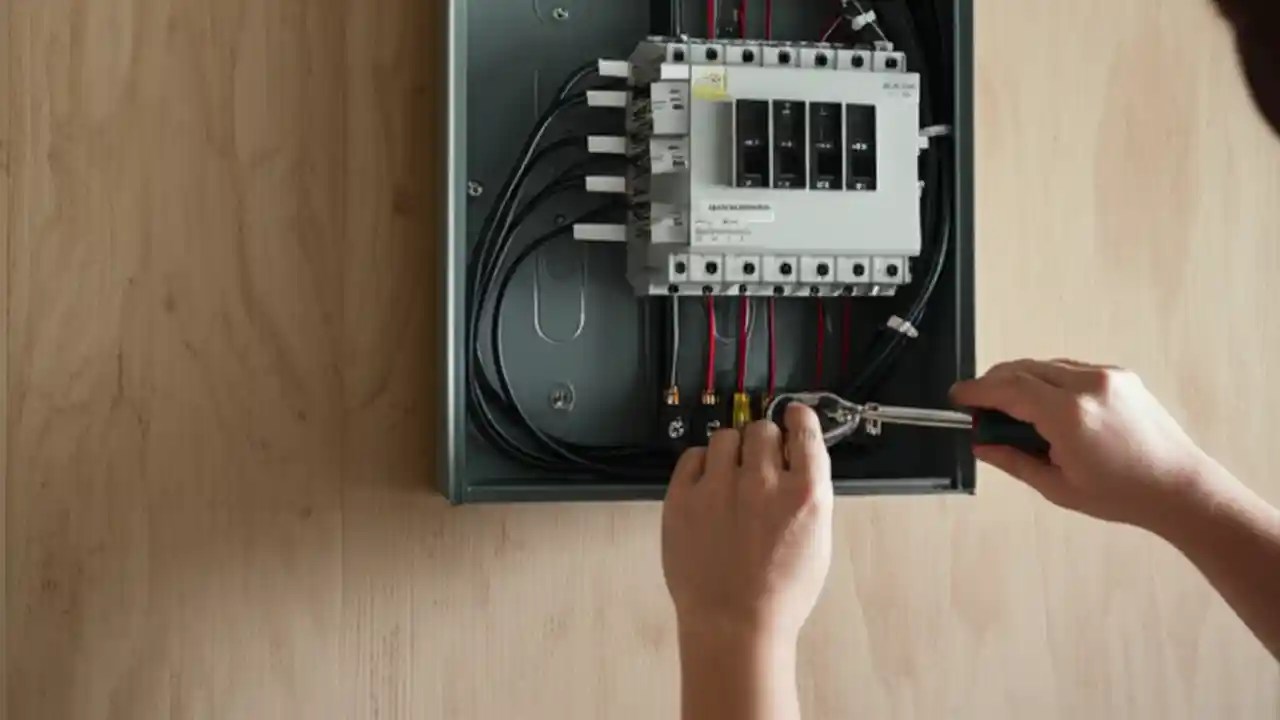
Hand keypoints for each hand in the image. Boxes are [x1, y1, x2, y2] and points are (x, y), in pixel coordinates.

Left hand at [662, 404, 833, 642]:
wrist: (734, 626)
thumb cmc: (780, 593)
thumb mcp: (817, 541)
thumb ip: (808, 494)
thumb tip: (797, 459)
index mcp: (805, 494)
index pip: (804, 430)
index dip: (798, 419)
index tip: (793, 416)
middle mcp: (762, 482)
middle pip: (762, 430)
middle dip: (763, 443)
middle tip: (758, 465)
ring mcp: (718, 488)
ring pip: (725, 437)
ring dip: (731, 451)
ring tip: (730, 478)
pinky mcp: (682, 498)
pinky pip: (692, 457)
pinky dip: (701, 465)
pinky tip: (707, 486)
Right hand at [951, 359, 1217, 530]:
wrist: (1180, 487)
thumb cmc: (1121, 495)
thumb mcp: (1057, 486)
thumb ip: (1012, 461)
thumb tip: (980, 445)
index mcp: (1069, 415)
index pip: (1008, 389)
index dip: (976, 391)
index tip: (956, 398)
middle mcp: (1088, 385)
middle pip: (1022, 368)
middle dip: (994, 384)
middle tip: (979, 409)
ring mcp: (1107, 376)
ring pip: (1045, 365)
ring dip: (1020, 381)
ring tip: (1012, 412)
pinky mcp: (1120, 375)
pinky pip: (1069, 368)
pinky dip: (1047, 381)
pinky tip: (1045, 407)